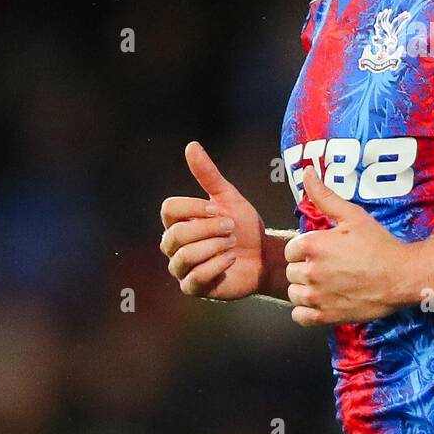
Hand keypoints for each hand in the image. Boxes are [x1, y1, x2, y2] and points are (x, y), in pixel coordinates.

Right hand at [159, 141, 270, 300]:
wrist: (264, 256)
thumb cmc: (244, 227)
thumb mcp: (228, 198)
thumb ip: (208, 175)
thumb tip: (191, 145)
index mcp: (178, 221)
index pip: (169, 209)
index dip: (195, 208)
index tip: (218, 209)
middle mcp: (173, 245)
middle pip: (176, 234)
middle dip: (209, 230)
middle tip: (232, 228)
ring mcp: (181, 268)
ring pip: (184, 257)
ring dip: (214, 247)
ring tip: (232, 244)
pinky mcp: (193, 288)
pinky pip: (195, 278)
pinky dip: (217, 266)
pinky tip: (232, 260)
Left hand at [284, 166, 416, 326]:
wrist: (403, 277)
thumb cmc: (379, 245)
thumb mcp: (353, 215)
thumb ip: (324, 195)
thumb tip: (307, 172)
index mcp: (313, 245)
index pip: (291, 249)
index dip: (306, 249)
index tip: (323, 251)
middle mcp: (310, 271)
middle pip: (292, 271)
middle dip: (306, 268)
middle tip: (329, 267)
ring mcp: (316, 297)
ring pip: (294, 294)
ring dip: (305, 289)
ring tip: (326, 284)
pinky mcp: (324, 317)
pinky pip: (299, 317)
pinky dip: (306, 311)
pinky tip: (323, 302)